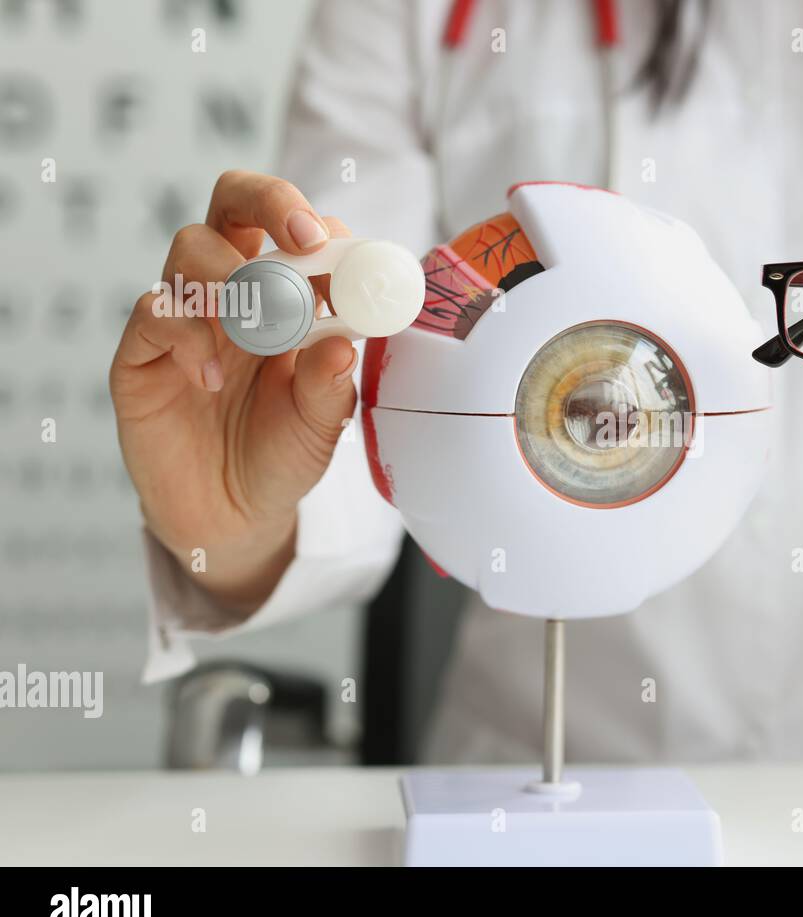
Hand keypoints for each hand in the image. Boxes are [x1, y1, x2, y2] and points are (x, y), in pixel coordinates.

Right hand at [111, 171, 358, 612]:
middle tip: (303, 239)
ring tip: (259, 334)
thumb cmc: (283, 452)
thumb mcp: (320, 426)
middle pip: (235, 204)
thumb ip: (330, 386)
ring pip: (191, 248)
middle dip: (270, 202)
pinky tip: (211, 378)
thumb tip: (344, 346)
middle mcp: (234, 290)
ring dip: (231, 279)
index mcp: (287, 293)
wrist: (232, 513)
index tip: (344, 255)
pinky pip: (155, 314)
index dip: (322, 229)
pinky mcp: (142, 353)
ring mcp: (186, 316)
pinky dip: (188, 336)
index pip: (298, 230)